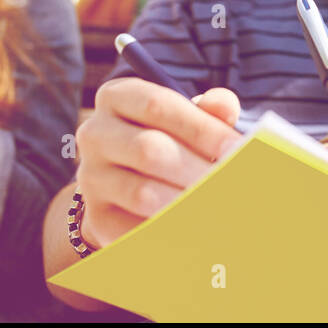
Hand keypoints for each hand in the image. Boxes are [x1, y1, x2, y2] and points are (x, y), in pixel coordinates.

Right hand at [75, 77, 243, 248]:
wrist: (131, 184)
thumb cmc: (170, 140)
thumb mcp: (187, 118)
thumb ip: (209, 110)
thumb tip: (226, 105)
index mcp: (117, 97)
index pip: (158, 106)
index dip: (201, 127)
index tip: (237, 148)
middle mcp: (95, 133)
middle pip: (150, 150)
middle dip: (199, 169)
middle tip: (234, 184)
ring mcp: (91, 177)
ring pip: (143, 194)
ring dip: (189, 203)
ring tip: (224, 209)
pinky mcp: (97, 216)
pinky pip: (136, 228)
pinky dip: (172, 231)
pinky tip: (201, 231)